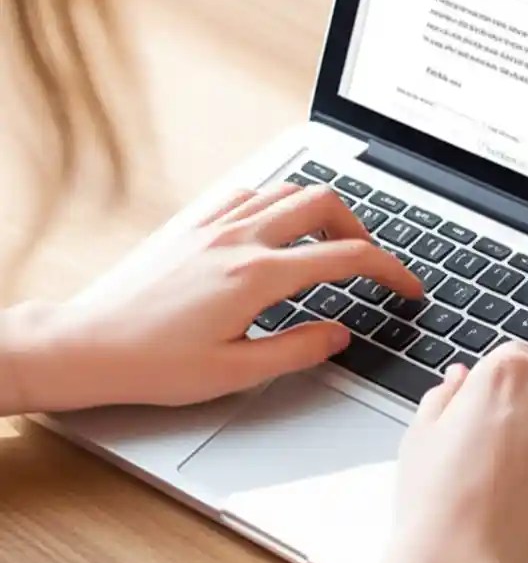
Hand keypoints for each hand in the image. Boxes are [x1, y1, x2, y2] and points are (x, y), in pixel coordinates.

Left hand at [0, 183, 421, 413]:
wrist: (85, 346)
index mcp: (257, 276)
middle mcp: (239, 239)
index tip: (407, 287)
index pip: (347, 257)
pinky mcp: (192, 225)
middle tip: (370, 262)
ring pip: (289, 190)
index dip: (391, 270)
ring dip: (323, 212)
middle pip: (325, 203)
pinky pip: (250, 194)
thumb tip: (341, 334)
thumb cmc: (153, 364)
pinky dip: (279, 204)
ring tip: (330, 245)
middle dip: (363, 228)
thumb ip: (299, 349)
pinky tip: (278, 232)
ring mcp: (214, 225)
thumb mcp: (237, 372)